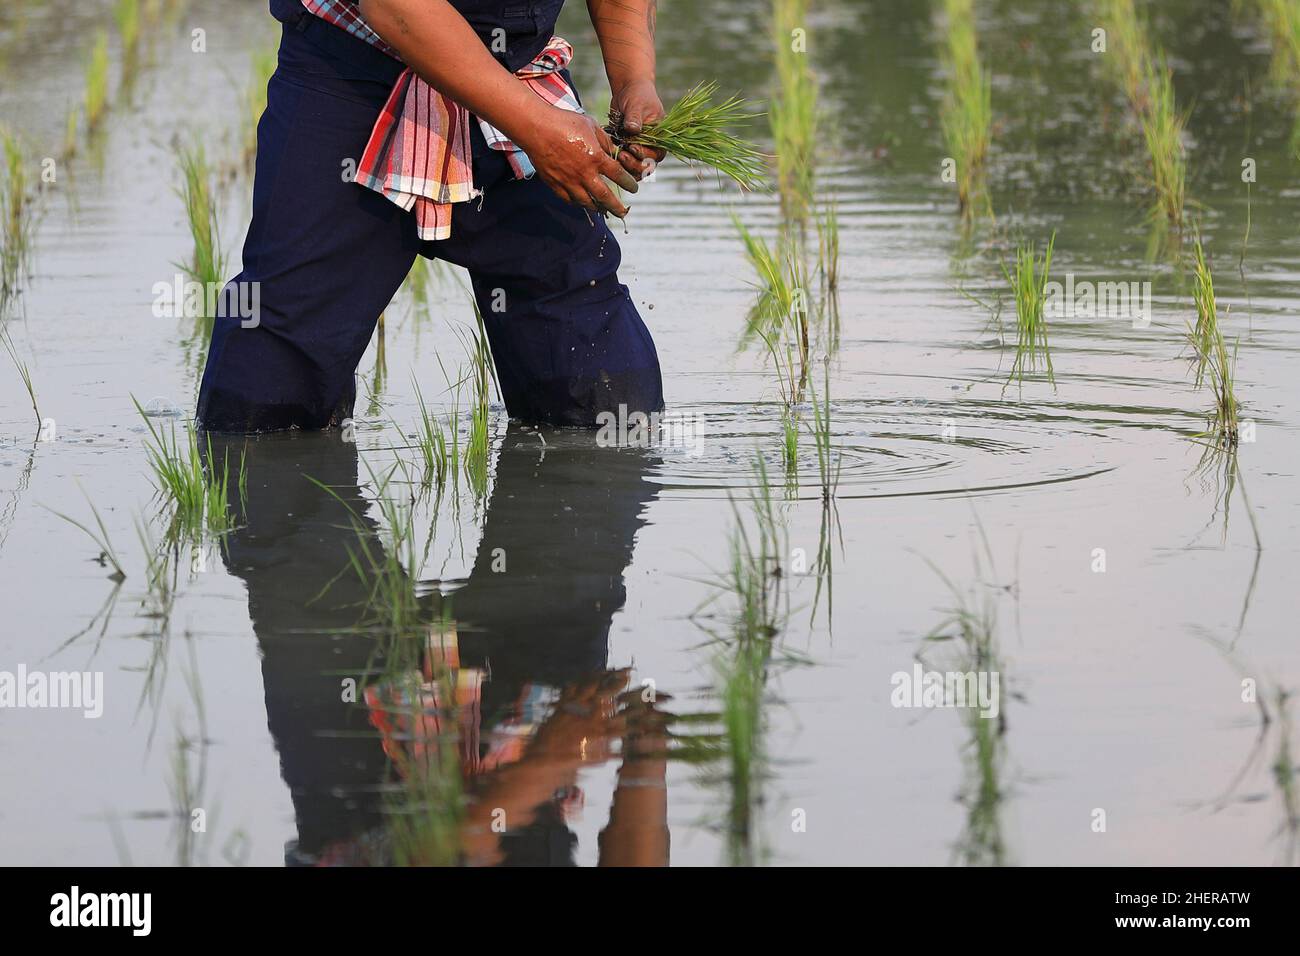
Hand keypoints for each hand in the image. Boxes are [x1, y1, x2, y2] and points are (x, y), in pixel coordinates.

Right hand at [521, 107, 638, 216]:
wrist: (536, 128)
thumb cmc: (564, 122)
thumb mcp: (590, 125)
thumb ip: (604, 141)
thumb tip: (613, 152)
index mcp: (596, 158)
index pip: (618, 175)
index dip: (628, 183)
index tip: (633, 188)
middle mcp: (584, 173)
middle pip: (604, 196)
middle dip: (616, 207)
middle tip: (623, 212)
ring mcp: (569, 181)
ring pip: (586, 202)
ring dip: (597, 207)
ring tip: (603, 210)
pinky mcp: (555, 184)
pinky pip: (569, 199)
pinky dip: (578, 203)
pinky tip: (582, 202)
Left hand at [611, 78, 666, 179]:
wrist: (628, 90)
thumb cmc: (637, 95)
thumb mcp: (637, 104)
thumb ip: (635, 118)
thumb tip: (632, 129)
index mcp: (661, 138)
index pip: (656, 155)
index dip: (644, 155)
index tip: (632, 147)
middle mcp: (652, 148)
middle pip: (646, 167)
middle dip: (634, 164)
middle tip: (622, 155)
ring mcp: (639, 151)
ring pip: (635, 169)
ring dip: (626, 167)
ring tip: (616, 156)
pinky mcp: (627, 150)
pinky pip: (624, 164)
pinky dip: (618, 163)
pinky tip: (610, 155)